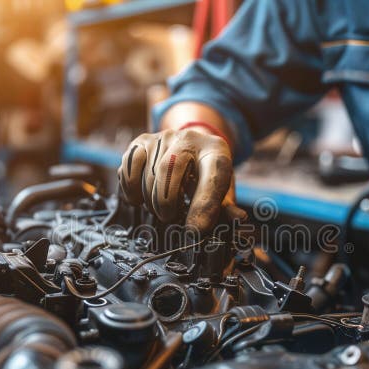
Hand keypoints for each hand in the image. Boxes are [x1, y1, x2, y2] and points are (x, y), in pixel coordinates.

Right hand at [117, 128, 244, 230]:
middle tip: (168, 217)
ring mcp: (164, 137)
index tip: (194, 231)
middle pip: (170, 168)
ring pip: (148, 172)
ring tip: (159, 208)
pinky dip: (130, 188)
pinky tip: (138, 198)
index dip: (203, 206)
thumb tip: (238, 219)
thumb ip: (227, 206)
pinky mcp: (142, 141)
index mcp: (216, 152)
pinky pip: (129, 165)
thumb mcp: (222, 189)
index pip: (212, 176)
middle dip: (166, 201)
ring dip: (150, 199)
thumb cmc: (207, 175)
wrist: (191, 146)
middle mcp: (190, 139)